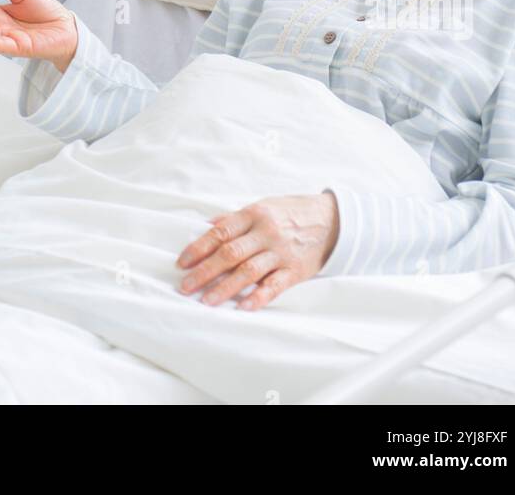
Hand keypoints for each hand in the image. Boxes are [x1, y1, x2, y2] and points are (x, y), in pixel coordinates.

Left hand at [176, 191, 339, 308]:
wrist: (332, 220)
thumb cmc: (291, 212)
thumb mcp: (263, 206)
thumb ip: (235, 218)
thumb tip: (207, 225)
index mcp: (254, 214)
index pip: (220, 232)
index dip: (199, 248)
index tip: (182, 263)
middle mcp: (266, 232)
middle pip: (230, 253)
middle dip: (205, 271)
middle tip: (186, 286)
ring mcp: (281, 252)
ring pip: (248, 271)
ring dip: (225, 288)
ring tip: (206, 301)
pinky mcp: (295, 270)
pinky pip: (274, 286)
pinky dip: (258, 298)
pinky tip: (243, 308)